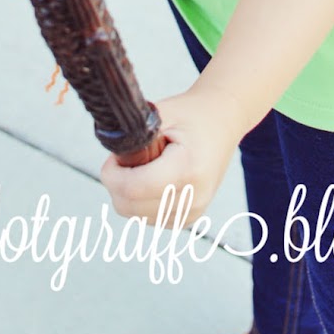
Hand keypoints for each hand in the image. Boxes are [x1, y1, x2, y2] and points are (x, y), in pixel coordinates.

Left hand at [99, 79, 248, 225]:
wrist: (223, 122)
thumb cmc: (191, 114)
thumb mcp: (161, 114)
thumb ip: (134, 135)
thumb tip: (110, 156)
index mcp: (187, 168)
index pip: (134, 188)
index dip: (112, 175)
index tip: (112, 158)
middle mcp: (193, 196)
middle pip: (130, 207)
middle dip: (117, 183)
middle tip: (125, 159)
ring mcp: (193, 211)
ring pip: (136, 216)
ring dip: (128, 194)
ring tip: (143, 166)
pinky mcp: (189, 218)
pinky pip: (149, 218)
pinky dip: (141, 202)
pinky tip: (152, 179)